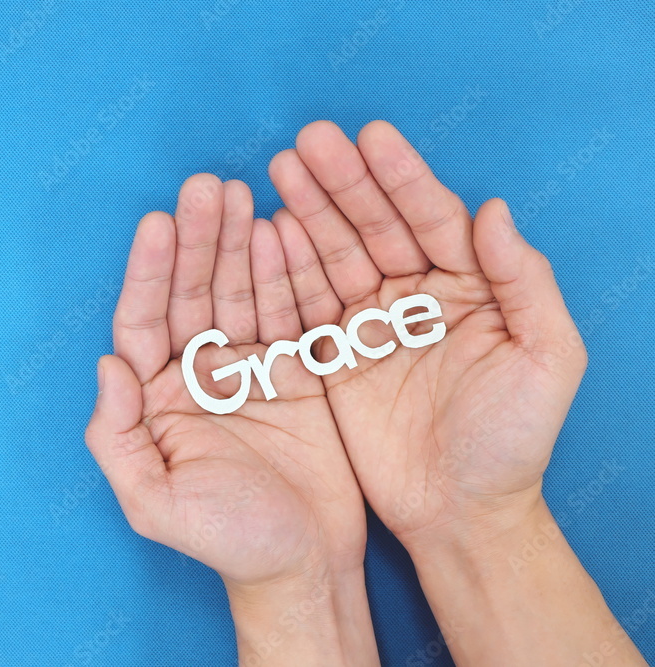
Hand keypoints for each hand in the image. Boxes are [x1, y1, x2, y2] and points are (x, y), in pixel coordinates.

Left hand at [85, 174, 377, 664]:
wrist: (306, 566)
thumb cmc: (228, 540)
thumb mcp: (155, 503)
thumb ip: (117, 437)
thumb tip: (106, 366)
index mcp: (157, 400)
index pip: (144, 321)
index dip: (149, 271)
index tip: (158, 222)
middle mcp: (198, 374)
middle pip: (191, 293)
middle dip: (197, 241)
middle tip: (208, 187)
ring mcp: (249, 368)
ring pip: (239, 292)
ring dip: (239, 243)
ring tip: (243, 193)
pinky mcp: (297, 369)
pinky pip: (289, 310)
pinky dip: (286, 272)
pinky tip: (282, 230)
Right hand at [268, 120, 586, 545]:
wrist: (459, 512)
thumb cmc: (512, 442)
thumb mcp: (544, 360)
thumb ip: (526, 284)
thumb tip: (493, 211)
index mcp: (470, 287)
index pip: (433, 218)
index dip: (402, 178)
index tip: (371, 137)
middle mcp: (415, 295)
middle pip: (375, 226)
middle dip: (343, 182)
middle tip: (308, 141)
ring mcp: (369, 322)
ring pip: (335, 254)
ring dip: (308, 211)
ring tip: (279, 169)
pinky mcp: (333, 354)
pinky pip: (306, 302)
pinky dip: (286, 268)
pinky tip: (268, 230)